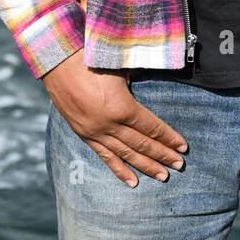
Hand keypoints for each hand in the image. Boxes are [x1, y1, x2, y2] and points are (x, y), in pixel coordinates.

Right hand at [42, 50, 188, 186]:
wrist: (57, 61)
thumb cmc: (91, 58)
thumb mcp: (121, 66)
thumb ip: (140, 76)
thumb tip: (161, 73)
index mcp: (122, 107)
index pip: (151, 127)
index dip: (169, 137)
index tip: (183, 147)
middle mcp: (109, 125)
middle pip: (142, 144)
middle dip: (162, 155)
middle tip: (179, 165)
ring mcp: (95, 132)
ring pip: (126, 154)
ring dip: (146, 166)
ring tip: (163, 176)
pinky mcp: (84, 134)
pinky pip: (105, 157)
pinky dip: (119, 170)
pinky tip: (132, 181)